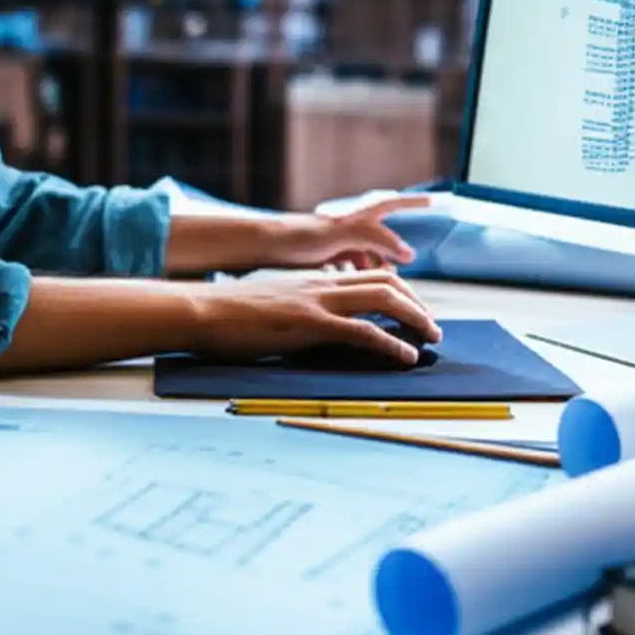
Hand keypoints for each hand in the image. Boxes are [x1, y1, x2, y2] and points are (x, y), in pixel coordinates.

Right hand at [189, 270, 440, 363]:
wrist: (201, 311)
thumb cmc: (228, 314)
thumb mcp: (274, 306)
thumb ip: (300, 310)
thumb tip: (313, 327)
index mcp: (315, 281)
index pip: (370, 277)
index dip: (400, 292)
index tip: (413, 312)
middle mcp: (322, 285)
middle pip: (386, 283)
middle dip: (418, 304)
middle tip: (432, 328)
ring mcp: (318, 302)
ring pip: (384, 300)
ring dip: (415, 319)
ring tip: (431, 339)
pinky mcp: (310, 324)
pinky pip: (362, 331)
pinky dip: (391, 343)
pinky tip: (406, 356)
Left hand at [267, 196, 428, 269]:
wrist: (264, 246)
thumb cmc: (299, 236)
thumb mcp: (343, 235)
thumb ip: (377, 241)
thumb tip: (408, 253)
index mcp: (356, 216)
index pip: (392, 206)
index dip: (413, 205)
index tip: (434, 202)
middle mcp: (349, 226)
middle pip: (381, 236)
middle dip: (392, 249)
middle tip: (402, 262)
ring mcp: (338, 242)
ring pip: (366, 254)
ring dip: (373, 266)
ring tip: (376, 280)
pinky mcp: (325, 257)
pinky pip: (349, 265)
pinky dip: (354, 274)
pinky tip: (350, 282)